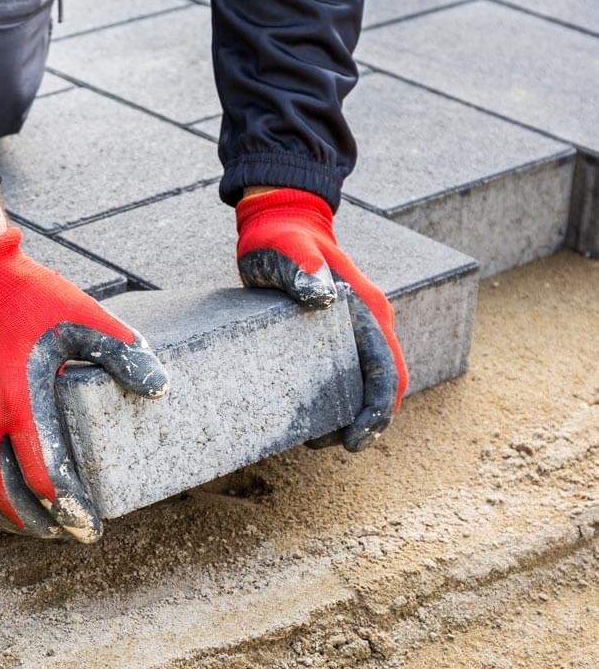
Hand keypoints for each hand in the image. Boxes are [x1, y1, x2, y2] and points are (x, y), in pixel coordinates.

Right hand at [0, 227, 167, 541]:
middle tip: (67, 535)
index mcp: (22, 403)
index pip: (47, 479)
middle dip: (41, 525)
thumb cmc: (23, 296)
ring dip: (5, 520)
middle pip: (11, 497)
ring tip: (32, 529)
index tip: (90, 527)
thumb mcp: (80, 316)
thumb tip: (161, 387)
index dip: (70, 511)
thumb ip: (122, 353)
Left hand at [235, 187, 407, 450]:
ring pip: (369, 381)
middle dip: (369, 421)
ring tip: (316, 437)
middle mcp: (372, 322)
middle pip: (385, 383)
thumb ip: (300, 269)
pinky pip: (350, 371)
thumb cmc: (282, 238)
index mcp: (367, 310)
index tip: (354, 440)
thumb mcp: (285, 251)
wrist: (280, 222)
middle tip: (336, 445)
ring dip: (353, 412)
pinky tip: (311, 414)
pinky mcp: (339, 333)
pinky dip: (340, 397)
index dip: (377, 410)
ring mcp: (358, 328)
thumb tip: (320, 297)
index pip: (387, 370)